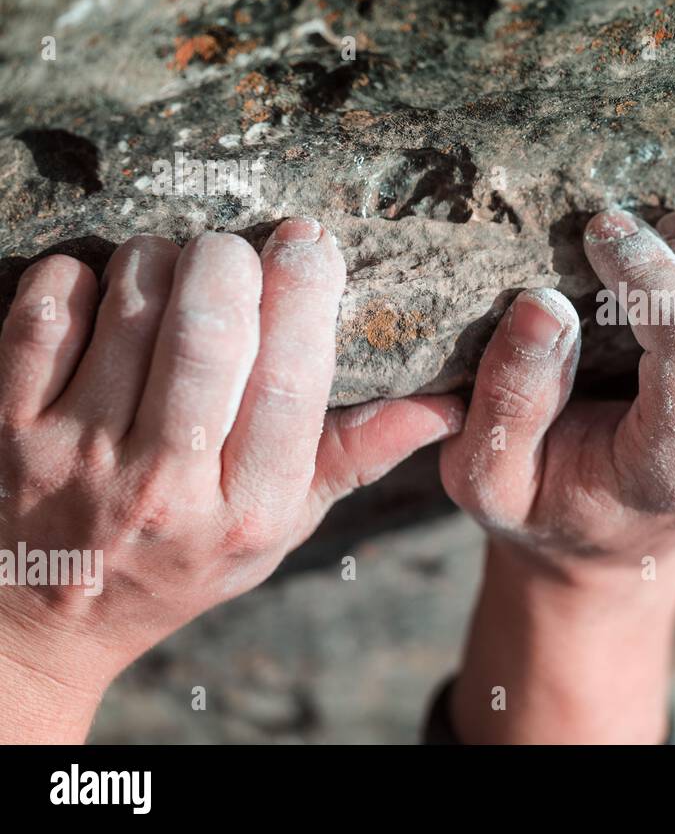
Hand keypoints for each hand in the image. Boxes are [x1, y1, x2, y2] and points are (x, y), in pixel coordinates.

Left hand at [0, 219, 462, 741]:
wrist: (42, 618)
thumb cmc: (180, 559)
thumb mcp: (280, 525)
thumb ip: (355, 456)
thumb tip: (446, 403)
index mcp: (247, 507)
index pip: (291, 382)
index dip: (305, 295)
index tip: (311, 241)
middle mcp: (164, 486)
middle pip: (210, 335)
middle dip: (231, 261)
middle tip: (237, 248)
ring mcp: (78, 457)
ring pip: (133, 310)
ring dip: (161, 259)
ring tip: (175, 264)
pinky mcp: (10, 430)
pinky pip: (48, 315)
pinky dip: (81, 279)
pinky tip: (104, 290)